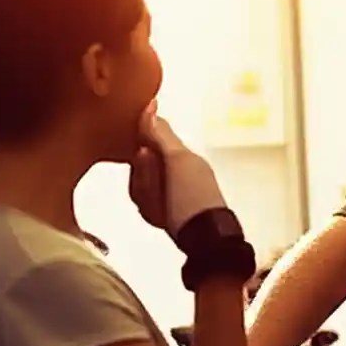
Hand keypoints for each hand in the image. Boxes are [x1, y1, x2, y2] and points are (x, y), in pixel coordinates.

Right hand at [128, 102, 227, 238]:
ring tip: (161, 207)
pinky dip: (150, 210)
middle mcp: (176, 167)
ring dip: (146, 195)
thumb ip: (161, 135)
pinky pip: (145, 203)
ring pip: (139, 185)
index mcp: (181, 152)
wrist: (205, 241)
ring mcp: (171, 190)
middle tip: (156, 188)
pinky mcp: (167, 209)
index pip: (146, 138)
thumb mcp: (177, 161)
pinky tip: (162, 218)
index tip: (143, 158)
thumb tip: (150, 104)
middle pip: (140, 164)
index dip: (140, 148)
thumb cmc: (194, 197)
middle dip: (142, 177)